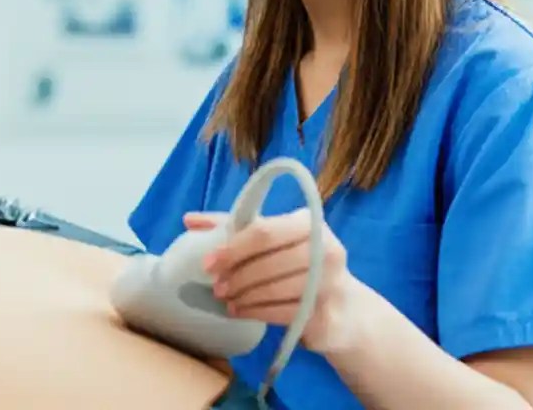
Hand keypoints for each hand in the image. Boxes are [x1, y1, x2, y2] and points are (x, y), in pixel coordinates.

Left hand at [183, 208, 370, 355]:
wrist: (344, 306)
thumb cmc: (299, 264)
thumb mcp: (273, 240)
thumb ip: (233, 227)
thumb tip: (188, 219)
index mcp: (309, 223)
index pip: (264, 232)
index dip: (233, 248)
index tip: (208, 262)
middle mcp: (326, 249)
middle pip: (267, 263)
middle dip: (236, 276)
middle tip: (216, 286)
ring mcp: (329, 283)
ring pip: (273, 290)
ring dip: (243, 296)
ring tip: (226, 300)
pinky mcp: (325, 313)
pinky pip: (280, 312)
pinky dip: (254, 312)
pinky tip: (239, 311)